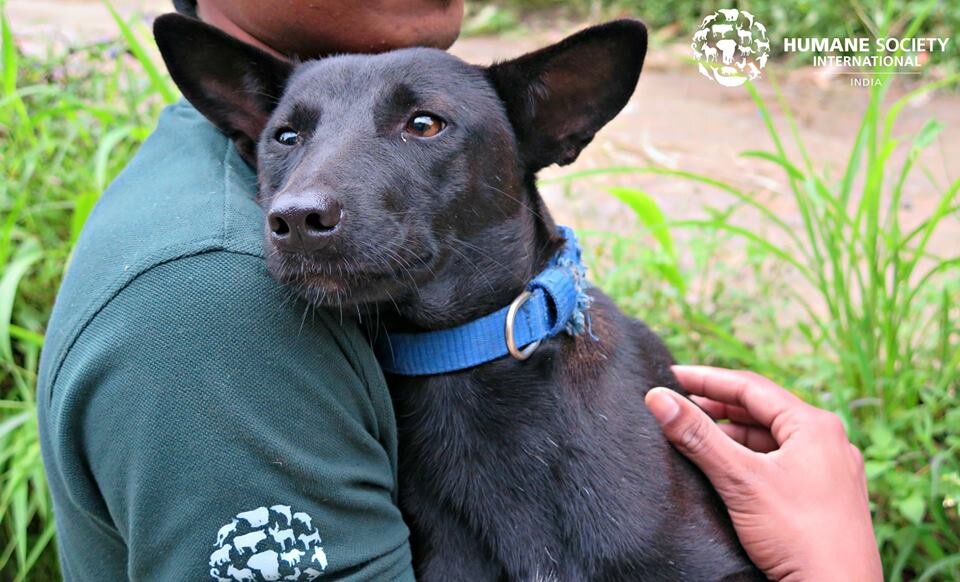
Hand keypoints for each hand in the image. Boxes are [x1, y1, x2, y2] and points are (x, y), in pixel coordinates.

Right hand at [644, 366, 881, 581]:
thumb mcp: (741, 480)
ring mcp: (830, 470)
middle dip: (717, 406)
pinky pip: (780, 462)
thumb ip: (698, 436)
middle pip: (761, 411)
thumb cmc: (799, 536)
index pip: (751, 387)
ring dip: (731, 433)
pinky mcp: (825, 497)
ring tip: (692, 434)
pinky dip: (748, 458)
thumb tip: (658, 398)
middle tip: (676, 404)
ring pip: (770, 438)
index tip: (671, 376)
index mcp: (816, 426)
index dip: (706, 379)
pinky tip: (723, 466)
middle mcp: (829, 441)